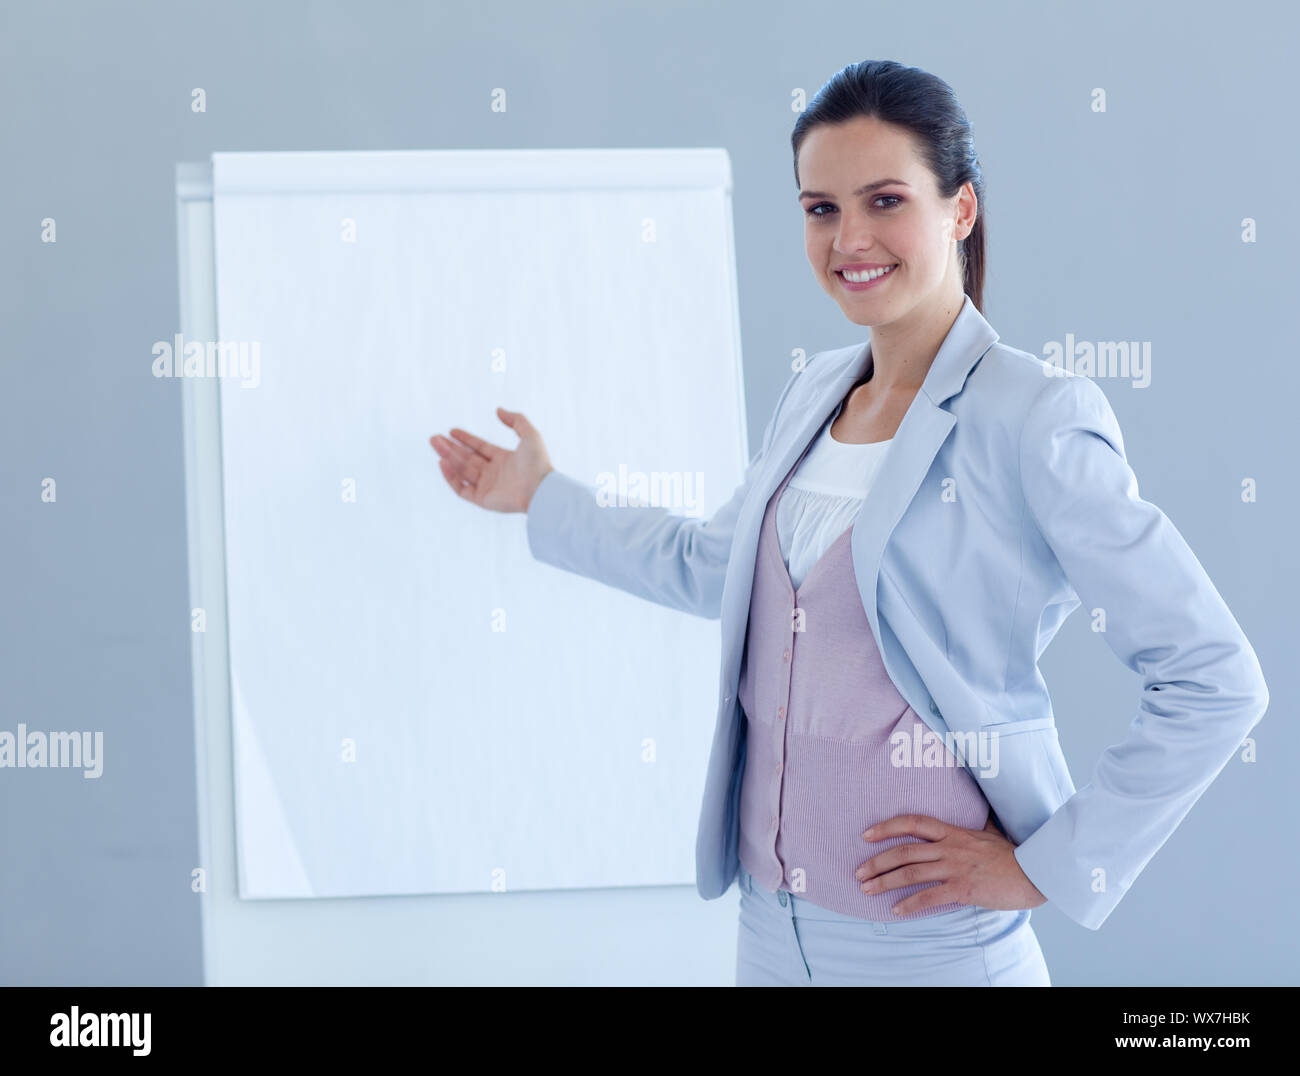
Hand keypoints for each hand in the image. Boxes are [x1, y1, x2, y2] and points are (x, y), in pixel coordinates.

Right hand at [430, 407, 553, 513]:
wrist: (541, 490)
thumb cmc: (538, 463)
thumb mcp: (530, 434)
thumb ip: (516, 420)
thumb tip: (498, 410)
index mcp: (504, 460)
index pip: (480, 448)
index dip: (466, 439)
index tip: (452, 431)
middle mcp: (494, 473)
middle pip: (468, 458)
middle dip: (451, 447)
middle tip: (435, 438)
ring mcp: (488, 487)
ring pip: (462, 471)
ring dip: (448, 458)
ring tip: (436, 446)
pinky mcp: (483, 500)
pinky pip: (461, 489)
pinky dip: (451, 477)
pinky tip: (443, 463)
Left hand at [855, 813, 1046, 916]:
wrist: (1035, 871)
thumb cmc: (1012, 855)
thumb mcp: (989, 833)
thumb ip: (972, 828)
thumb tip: (968, 818)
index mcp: (953, 832)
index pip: (913, 822)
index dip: (887, 827)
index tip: (866, 834)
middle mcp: (950, 846)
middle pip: (903, 850)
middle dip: (876, 862)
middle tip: (858, 873)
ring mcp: (955, 867)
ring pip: (910, 872)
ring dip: (884, 882)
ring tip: (867, 890)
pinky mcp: (963, 888)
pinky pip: (929, 896)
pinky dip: (910, 903)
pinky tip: (896, 910)